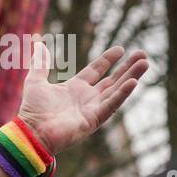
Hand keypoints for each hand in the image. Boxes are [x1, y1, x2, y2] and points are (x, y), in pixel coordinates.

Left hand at [17, 43, 148, 154]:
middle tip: (143, 55)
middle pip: (112, 80)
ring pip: (116, 90)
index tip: (121, 49)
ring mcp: (92, 109)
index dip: (108, 60)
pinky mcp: (94, 120)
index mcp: (74, 88)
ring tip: (145, 64)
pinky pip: (111, 105)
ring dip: (131, 77)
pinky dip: (121, 94)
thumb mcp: (35, 81)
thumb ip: (40, 64)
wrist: (31, 132)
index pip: (96, 71)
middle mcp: (86, 98)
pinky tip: (133, 83)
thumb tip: (38, 44)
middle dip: (127, 68)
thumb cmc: (32, 110)